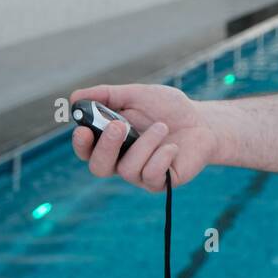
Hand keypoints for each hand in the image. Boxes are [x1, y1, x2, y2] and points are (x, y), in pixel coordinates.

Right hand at [69, 83, 217, 192]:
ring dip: (145, 143)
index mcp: (112, 140)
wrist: (203, 122)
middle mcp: (122, 160)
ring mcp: (141, 174)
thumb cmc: (168, 108)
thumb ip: (108, 95)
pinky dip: (162, 156)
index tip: (83, 130)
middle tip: (119, 125)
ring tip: (162, 126)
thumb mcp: (138, 94)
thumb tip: (75, 96)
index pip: (87, 150)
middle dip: (106, 147)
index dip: (81, 144)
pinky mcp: (161, 183)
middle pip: (99, 167)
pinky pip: (152, 175)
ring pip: (128, 169)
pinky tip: (173, 146)